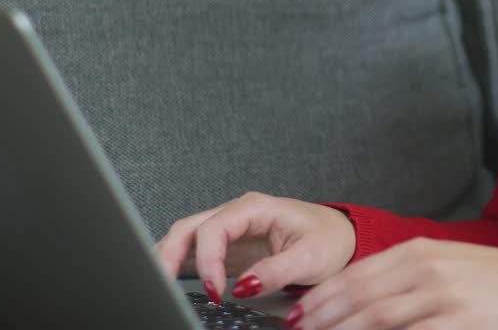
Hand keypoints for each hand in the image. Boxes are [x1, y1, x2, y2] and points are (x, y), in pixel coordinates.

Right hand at [154, 192, 356, 302]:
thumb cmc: (328, 240)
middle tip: (164, 284)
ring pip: (186, 236)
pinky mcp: (229, 245)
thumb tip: (243, 286)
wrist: (339, 236)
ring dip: (168, 257)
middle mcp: (238, 212)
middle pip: (189, 227)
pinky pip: (195, 249)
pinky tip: (170, 279)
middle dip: (170, 255)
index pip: (215, 228)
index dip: (208, 259)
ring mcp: (231, 227)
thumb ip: (276, 271)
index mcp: (256, 207)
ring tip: (158, 283)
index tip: (215, 289)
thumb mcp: (310, 257)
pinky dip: (179, 263)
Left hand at [287, 237, 497, 329]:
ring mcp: (441, 297)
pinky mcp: (457, 323)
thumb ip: (401, 276)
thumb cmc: (487, 279)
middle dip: (322, 318)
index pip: (356, 274)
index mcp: (417, 251)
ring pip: (376, 318)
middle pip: (358, 296)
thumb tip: (357, 300)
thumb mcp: (442, 263)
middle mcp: (424, 270)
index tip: (298, 313)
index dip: (322, 296)